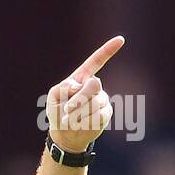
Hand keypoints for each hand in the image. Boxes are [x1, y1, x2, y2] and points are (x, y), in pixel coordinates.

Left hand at [45, 35, 124, 153]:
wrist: (64, 134)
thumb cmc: (58, 112)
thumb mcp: (53, 97)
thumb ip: (63, 87)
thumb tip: (79, 85)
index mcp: (83, 77)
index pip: (97, 61)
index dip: (108, 50)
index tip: (120, 40)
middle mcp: (94, 86)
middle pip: (93, 85)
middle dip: (79, 99)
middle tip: (67, 109)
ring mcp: (102, 99)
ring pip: (95, 103)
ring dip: (78, 114)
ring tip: (69, 120)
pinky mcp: (106, 113)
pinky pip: (99, 115)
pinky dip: (86, 121)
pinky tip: (80, 124)